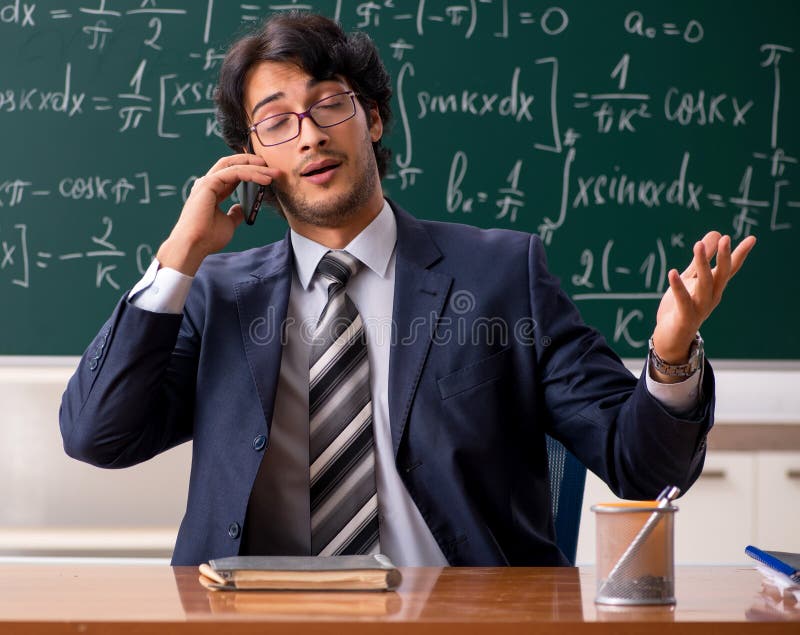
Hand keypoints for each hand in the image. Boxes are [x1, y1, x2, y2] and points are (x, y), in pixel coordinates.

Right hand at [157, 154, 278, 275]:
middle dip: (254, 163)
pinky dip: (251, 174)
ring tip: (274, 173)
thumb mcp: (228, 223)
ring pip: (235, 166)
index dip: (251, 171)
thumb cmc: (207, 238)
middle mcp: (208, 183)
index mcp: (212, 190)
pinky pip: (234, 173)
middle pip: (233, 164)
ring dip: (256, 168)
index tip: (268, 175)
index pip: (233, 173)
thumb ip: (235, 214)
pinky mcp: (209, 184)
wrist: (194, 246)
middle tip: (273, 169)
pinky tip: (264, 179)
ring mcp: (208, 182)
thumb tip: (242, 208)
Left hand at [651, 232, 755, 368]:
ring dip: (702, 264)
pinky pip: (683, 300)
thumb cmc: (680, 307)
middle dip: (724, 257)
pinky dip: (678, 286)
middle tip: (725, 238)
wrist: (670, 339)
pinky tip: (672, 272)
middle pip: (721, 275)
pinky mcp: (685, 316)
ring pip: (704, 284)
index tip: (752, 238)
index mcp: (714, 288)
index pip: (730, 269)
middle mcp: (711, 297)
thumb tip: (715, 234)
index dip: (740, 254)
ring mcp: (700, 307)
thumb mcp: (691, 280)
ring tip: (697, 245)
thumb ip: (700, 260)